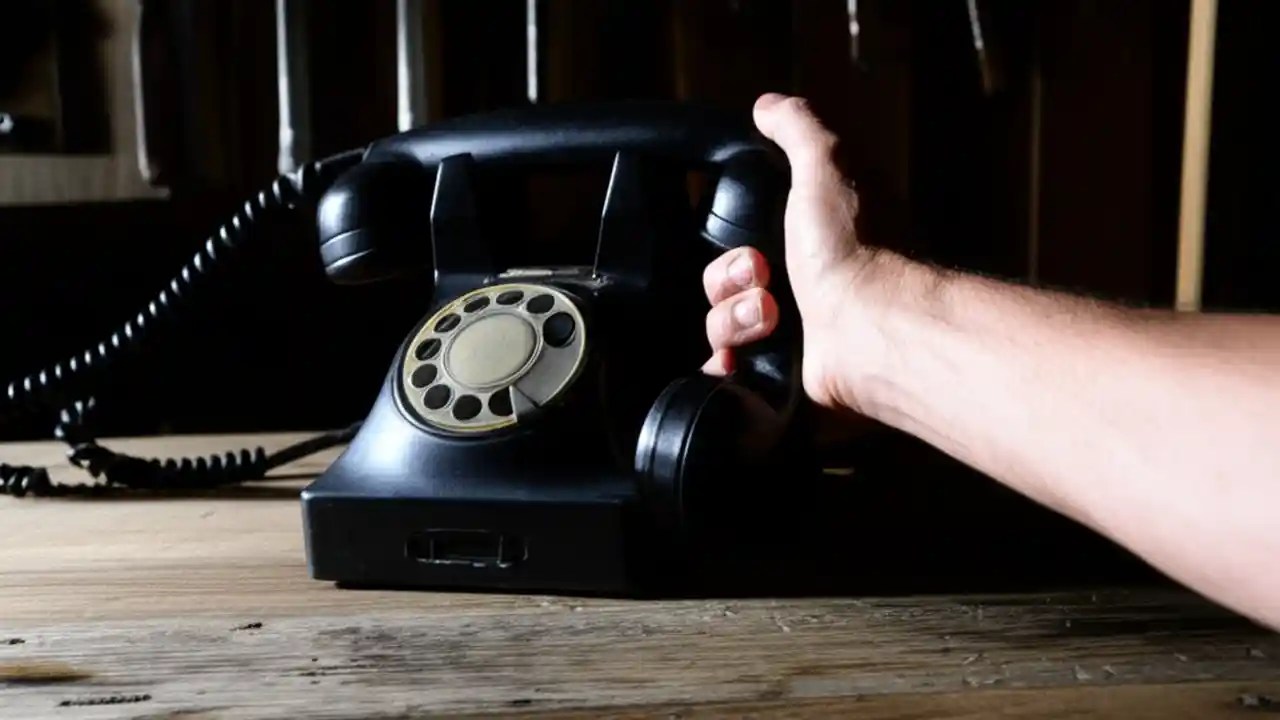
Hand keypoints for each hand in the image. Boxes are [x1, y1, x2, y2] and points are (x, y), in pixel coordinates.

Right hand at [701, 93, 869, 411]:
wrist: (873, 329)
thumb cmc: (858, 249)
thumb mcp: (826, 163)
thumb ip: (797, 128)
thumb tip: (767, 106)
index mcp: (808, 247)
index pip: (738, 244)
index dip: (730, 246)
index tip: (751, 248)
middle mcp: (802, 290)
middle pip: (720, 285)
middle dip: (729, 282)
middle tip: (764, 281)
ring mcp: (792, 338)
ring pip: (720, 327)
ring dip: (732, 321)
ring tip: (770, 321)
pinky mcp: (781, 377)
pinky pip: (727, 371)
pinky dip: (727, 364)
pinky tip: (741, 359)